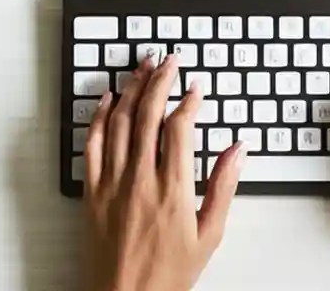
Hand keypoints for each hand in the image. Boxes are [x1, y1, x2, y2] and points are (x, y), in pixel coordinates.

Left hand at [82, 56, 245, 290]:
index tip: (195, 89)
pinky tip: (108, 100)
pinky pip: (92, 144)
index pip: (179, 128)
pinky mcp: (92, 192)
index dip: (188, 101)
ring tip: (141, 67)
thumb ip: (223, 187)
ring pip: (120, 122)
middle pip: (147, 114)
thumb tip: (237, 151)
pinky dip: (99, 117)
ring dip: (131, 89)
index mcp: (172, 189)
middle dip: (159, 80)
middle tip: (168, 60)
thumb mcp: (209, 235)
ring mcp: (112, 183)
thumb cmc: (166, 275)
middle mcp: (140, 180)